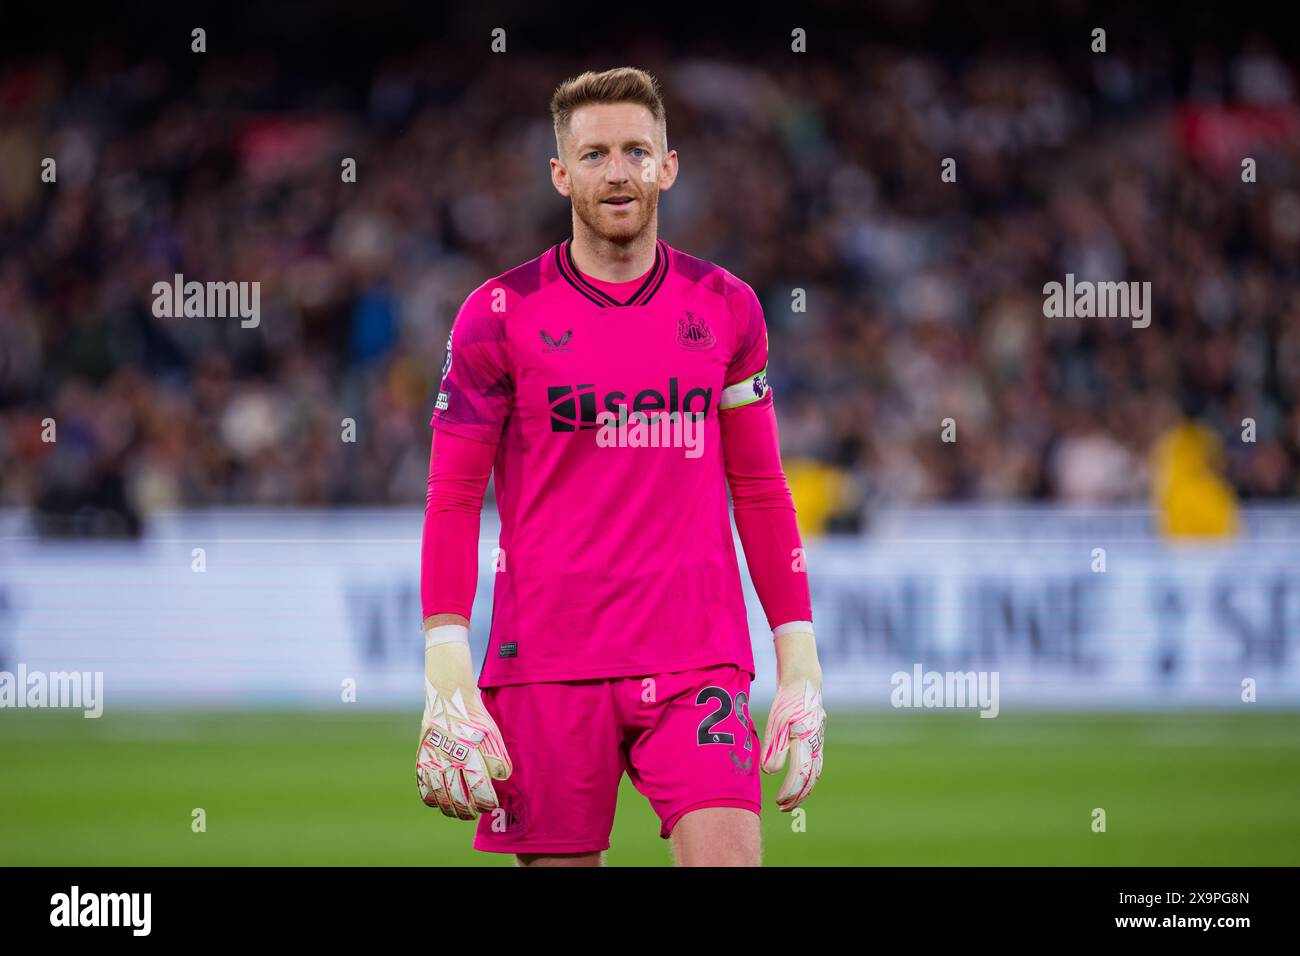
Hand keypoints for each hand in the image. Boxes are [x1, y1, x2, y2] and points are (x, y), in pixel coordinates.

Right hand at [416, 641, 511, 819]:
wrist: (448, 698)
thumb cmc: (474, 716)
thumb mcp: (492, 733)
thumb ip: (498, 758)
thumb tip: (502, 778)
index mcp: (469, 754)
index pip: (479, 789)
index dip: (486, 802)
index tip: (491, 805)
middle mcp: (449, 761)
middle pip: (458, 798)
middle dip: (468, 810)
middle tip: (475, 813)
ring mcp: (433, 761)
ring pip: (440, 796)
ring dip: (450, 809)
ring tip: (459, 813)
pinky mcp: (421, 759)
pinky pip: (423, 787)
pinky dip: (431, 799)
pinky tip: (438, 803)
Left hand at [760, 630, 825, 810]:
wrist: (803, 680)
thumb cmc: (788, 700)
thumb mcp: (776, 723)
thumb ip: (774, 748)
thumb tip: (769, 772)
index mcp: (807, 742)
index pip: (799, 775)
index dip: (790, 791)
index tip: (779, 802)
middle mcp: (816, 744)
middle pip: (811, 777)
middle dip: (798, 795)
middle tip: (784, 808)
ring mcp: (818, 739)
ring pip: (815, 770)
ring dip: (804, 786)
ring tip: (791, 798)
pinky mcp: (815, 735)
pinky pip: (814, 760)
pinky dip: (808, 773)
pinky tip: (798, 777)